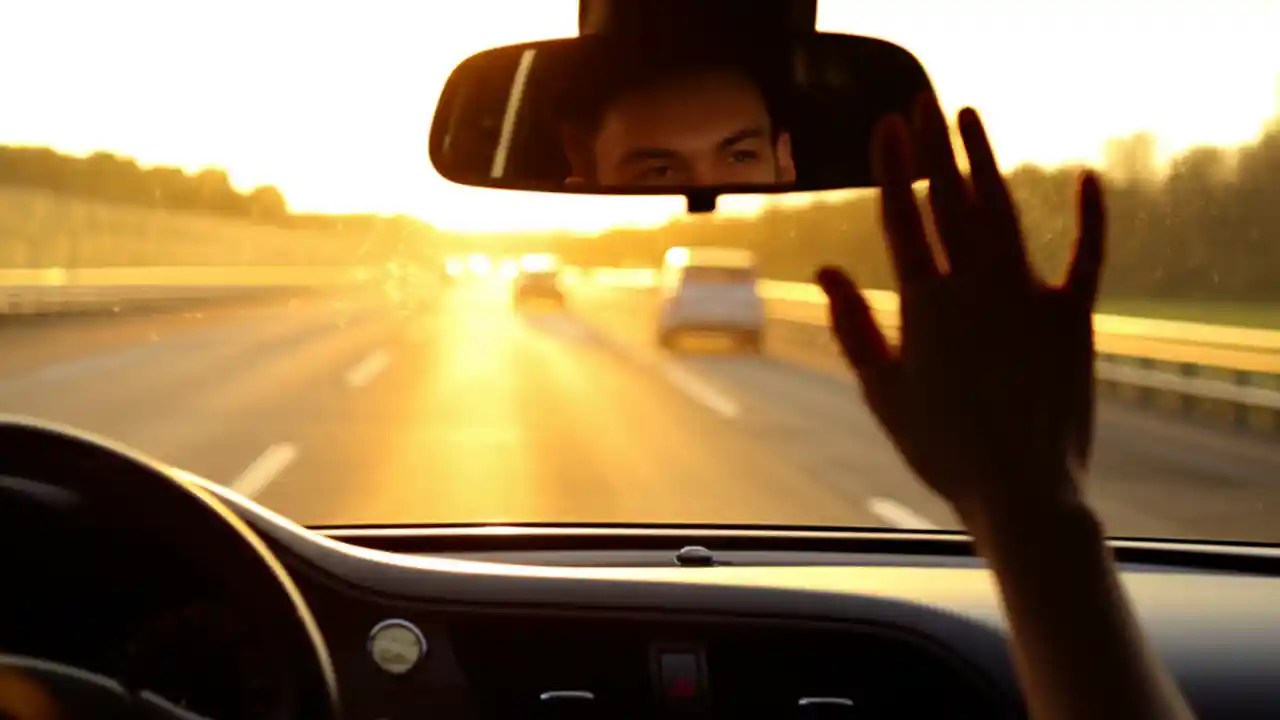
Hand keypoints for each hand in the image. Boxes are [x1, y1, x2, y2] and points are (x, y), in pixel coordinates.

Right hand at [816, 94, 1105, 522]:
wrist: (1022, 491)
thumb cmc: (942, 448)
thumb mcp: (882, 390)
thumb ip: (853, 326)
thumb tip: (825, 269)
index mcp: (924, 304)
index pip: (903, 217)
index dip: (893, 166)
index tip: (887, 124)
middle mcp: (974, 286)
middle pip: (950, 200)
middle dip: (933, 146)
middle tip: (921, 101)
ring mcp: (1026, 295)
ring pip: (1002, 211)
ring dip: (985, 160)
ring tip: (969, 116)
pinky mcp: (1072, 315)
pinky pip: (1086, 254)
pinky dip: (1090, 216)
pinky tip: (1088, 177)